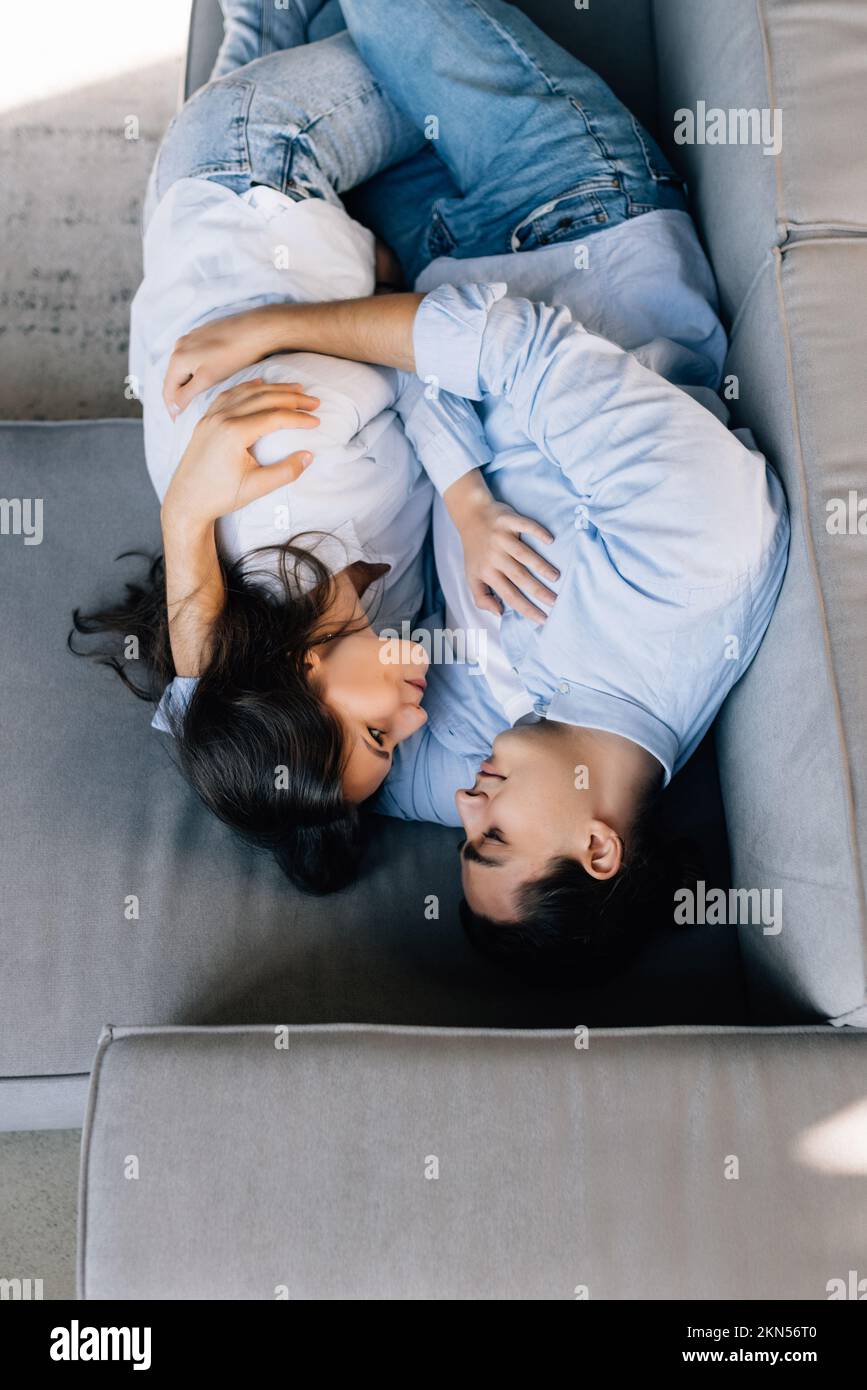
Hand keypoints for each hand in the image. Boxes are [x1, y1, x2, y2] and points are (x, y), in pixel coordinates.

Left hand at [161, 379, 319, 525]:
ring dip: (273, 389)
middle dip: (292, 398)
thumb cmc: (220, 497)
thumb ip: (285, 472)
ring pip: (246, 393)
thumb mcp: (257, 488)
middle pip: (263, 398)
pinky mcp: (205, 421)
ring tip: (295, 389)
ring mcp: (211, 417)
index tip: (317, 421)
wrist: (185, 501)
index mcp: (234, 433)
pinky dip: (247, 388)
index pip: (274, 417)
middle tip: (314, 401)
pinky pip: (228, 395)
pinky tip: (259, 385)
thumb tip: (309, 456)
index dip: (298, 418)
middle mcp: (221, 419)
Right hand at [163, 306, 281, 416]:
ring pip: (184, 369)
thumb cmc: (234, 354)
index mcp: (177, 357)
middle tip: (188, 415)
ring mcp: (191, 338)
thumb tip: (173, 408)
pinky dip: (197, 372)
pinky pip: (194, 358)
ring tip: (198, 401)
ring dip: (188, 385)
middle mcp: (179, 345)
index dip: (173, 409)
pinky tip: (209, 380)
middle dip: (179, 397)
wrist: (256, 329)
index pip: (167, 390)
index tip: (179, 423)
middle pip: (174, 379)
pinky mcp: (203, 334)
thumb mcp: (207, 379)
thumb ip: (186, 394)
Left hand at [445, 473, 558, 622]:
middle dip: (538, 591)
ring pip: (523, 554)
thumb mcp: (471, 577)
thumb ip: (481, 597)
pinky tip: (550, 541)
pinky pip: (525, 526)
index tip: (543, 619)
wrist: (470, 515)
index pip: (509, 595)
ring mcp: (501, 538)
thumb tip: (499, 613)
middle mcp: (495, 556)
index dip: (526, 608)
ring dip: (540, 565)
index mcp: (488, 572)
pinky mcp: (507, 520)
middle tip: (555, 601)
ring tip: (556, 576)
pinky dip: (538, 532)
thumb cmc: (475, 550)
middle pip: (519, 577)